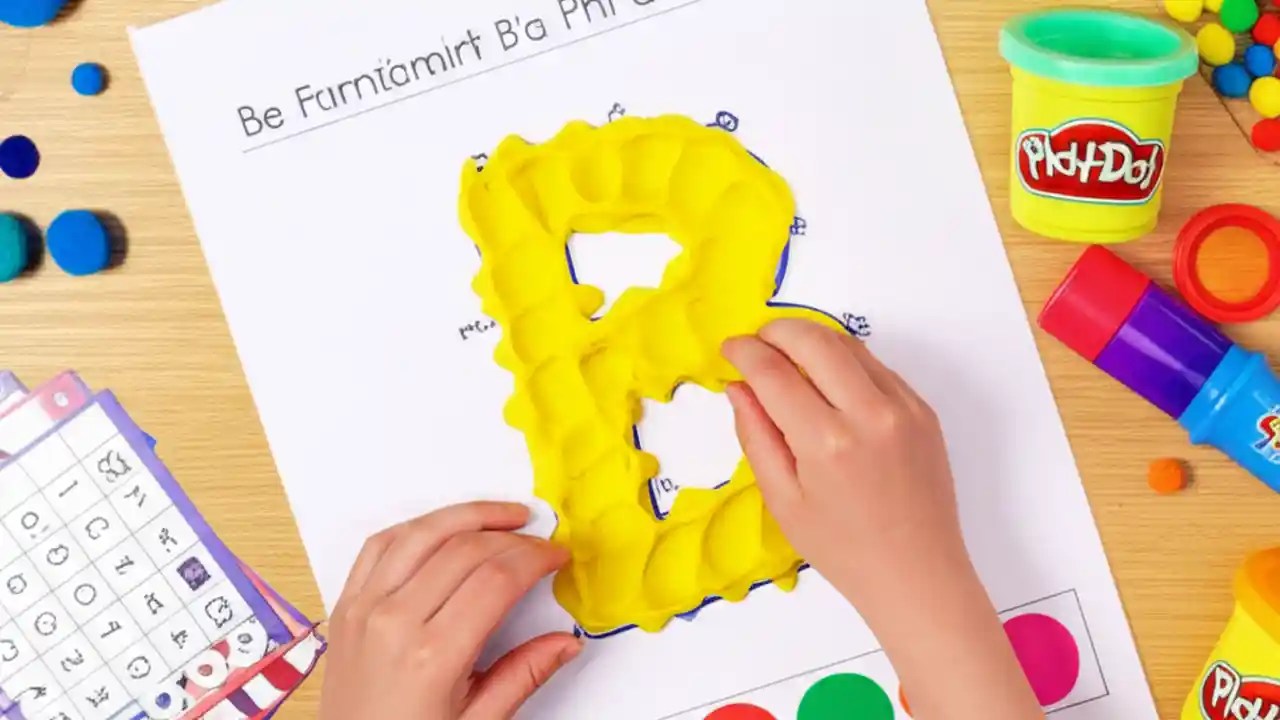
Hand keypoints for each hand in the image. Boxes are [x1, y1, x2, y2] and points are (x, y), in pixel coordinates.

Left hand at [318, 502, 582, 719]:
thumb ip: (523, 675)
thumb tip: (567, 641)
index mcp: (433, 656)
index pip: (496, 580)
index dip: (535, 558)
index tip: (557, 555)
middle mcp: (394, 622)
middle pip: (464, 550)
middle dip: (512, 537)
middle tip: (540, 542)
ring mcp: (364, 607)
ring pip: (422, 533)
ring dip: (468, 515)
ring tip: (504, 515)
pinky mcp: (346, 604)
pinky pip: (380, 545)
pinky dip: (417, 527)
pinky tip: (446, 527)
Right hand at [722, 319, 1042, 719]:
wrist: (917, 574)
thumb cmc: (843, 548)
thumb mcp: (783, 500)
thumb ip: (756, 435)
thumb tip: (738, 386)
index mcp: (826, 442)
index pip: (773, 372)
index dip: (744, 351)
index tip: (729, 349)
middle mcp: (869, 414)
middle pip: (814, 339)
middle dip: (776, 330)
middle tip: (756, 342)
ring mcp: (903, 407)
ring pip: (849, 345)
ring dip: (812, 339)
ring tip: (786, 356)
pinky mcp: (923, 410)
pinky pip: (877, 367)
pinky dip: (845, 362)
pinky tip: (826, 382)